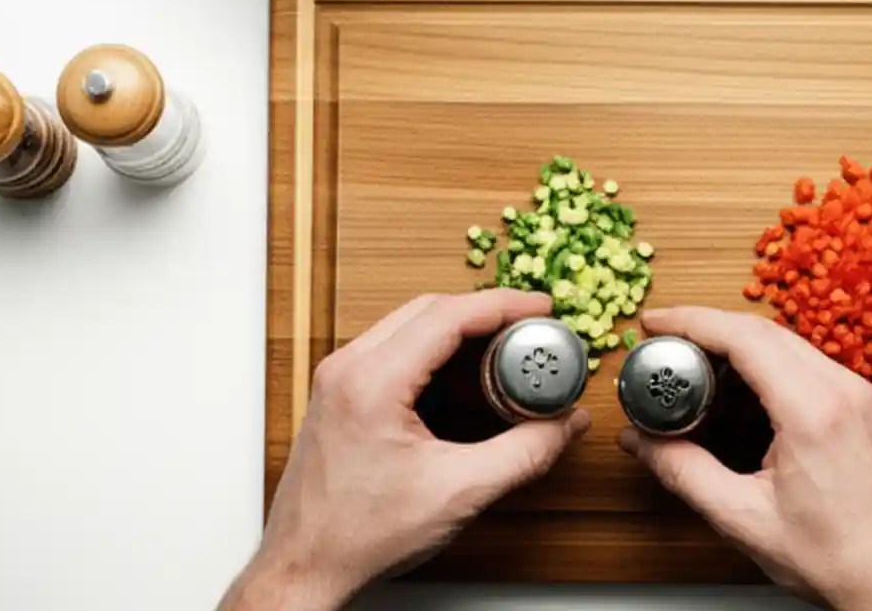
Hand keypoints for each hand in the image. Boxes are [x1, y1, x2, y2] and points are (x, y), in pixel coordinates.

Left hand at [220, 290, 590, 610]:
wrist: (306, 566)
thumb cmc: (358, 536)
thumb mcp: (459, 492)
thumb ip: (524, 453)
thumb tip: (565, 425)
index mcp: (372, 383)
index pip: (448, 315)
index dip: (503, 304)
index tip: (541, 307)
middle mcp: (347, 369)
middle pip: (429, 310)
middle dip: (486, 314)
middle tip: (530, 329)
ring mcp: (339, 379)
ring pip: (410, 327)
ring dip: (459, 335)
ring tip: (504, 359)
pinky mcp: (340, 395)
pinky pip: (393, 351)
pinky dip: (434, 356)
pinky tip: (465, 386)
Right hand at [619, 307, 871, 610]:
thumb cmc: (840, 560)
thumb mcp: (743, 518)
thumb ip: (683, 472)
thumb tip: (640, 442)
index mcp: (814, 411)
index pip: (744, 337)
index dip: (691, 321)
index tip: (655, 322)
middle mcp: (844, 391)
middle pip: (764, 330)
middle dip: (708, 328)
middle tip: (664, 344)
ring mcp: (860, 396)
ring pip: (787, 344)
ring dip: (738, 347)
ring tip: (695, 373)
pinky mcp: (864, 409)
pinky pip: (808, 365)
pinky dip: (767, 366)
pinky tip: (740, 395)